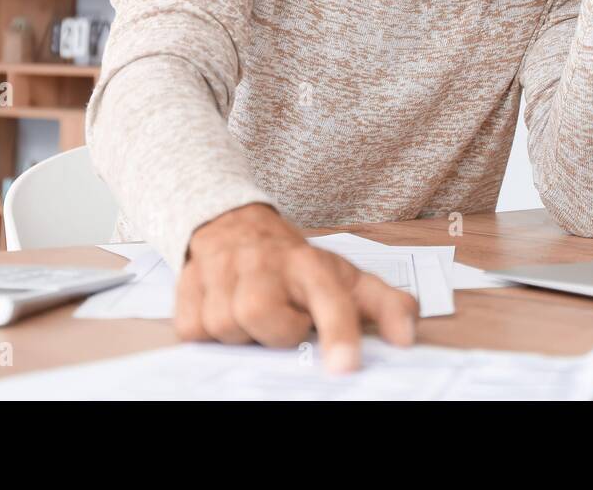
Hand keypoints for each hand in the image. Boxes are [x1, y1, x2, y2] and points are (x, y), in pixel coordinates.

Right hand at [176, 203, 419, 372]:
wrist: (236, 225)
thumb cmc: (294, 265)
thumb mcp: (344, 278)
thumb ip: (383, 305)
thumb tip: (406, 337)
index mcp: (310, 263)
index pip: (329, 298)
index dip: (338, 331)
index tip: (344, 366)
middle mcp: (264, 262)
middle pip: (261, 316)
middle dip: (274, 332)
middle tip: (284, 322)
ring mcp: (222, 270)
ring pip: (224, 325)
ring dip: (240, 334)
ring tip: (252, 315)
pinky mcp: (186, 283)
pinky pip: (192, 330)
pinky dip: (207, 332)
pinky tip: (223, 312)